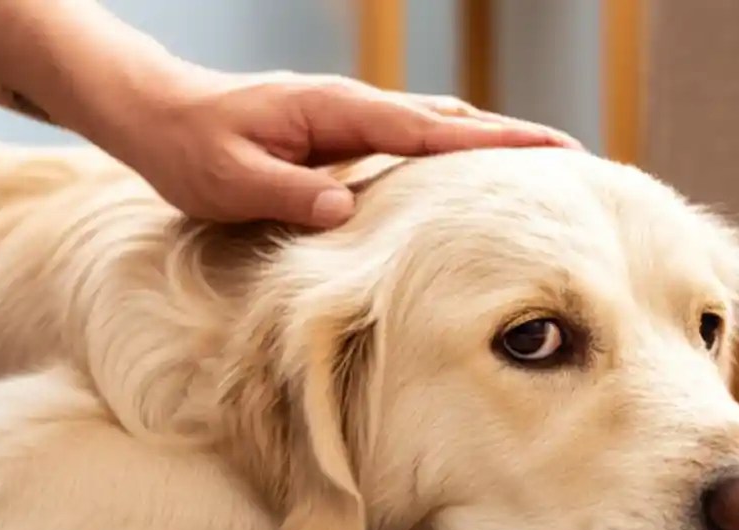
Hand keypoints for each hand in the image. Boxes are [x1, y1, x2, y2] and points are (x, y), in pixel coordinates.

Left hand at [94, 68, 582, 227]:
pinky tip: (474, 180)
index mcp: (339, 112)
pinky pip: (415, 145)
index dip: (494, 145)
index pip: (432, 130)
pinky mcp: (347, 138)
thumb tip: (349, 210)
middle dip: (516, 139)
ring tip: (545, 169)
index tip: (554, 153)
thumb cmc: (191, 147)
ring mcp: (355, 121)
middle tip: (577, 160)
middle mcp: (357, 110)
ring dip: (491, 144)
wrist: (161, 114)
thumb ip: (291, 194)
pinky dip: (456, 154)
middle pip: (453, 120)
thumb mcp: (229, 179)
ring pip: (439, 128)